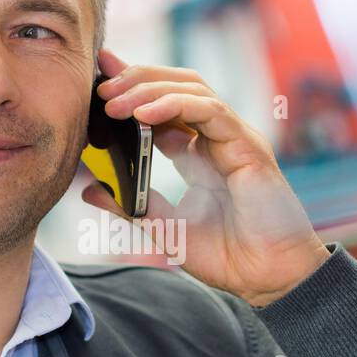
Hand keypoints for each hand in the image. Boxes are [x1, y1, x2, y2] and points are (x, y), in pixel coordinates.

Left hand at [82, 49, 330, 306]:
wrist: (267, 277)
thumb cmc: (226, 255)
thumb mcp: (163, 228)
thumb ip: (129, 205)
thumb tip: (89, 188)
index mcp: (197, 153)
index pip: (163, 105)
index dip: (132, 88)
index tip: (97, 80)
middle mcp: (215, 138)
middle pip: (176, 85)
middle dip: (135, 79)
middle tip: (100, 88)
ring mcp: (232, 138)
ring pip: (191, 88)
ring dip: (148, 89)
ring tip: (114, 102)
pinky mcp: (246, 145)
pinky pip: (209, 111)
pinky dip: (174, 105)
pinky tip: (144, 114)